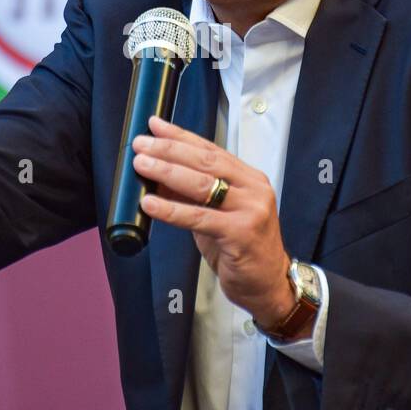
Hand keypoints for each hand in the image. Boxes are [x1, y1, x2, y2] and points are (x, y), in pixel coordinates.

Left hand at [131, 115, 296, 327]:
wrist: (268, 284)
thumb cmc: (242, 248)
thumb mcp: (218, 215)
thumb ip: (194, 195)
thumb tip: (158, 175)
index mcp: (249, 178)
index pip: (210, 150)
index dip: (181, 135)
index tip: (155, 125)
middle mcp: (254, 189)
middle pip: (205, 162)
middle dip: (169, 150)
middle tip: (142, 144)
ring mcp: (250, 210)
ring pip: (202, 184)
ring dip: (167, 172)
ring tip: (142, 165)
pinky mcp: (241, 233)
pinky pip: (199, 218)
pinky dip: (171, 210)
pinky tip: (150, 204)